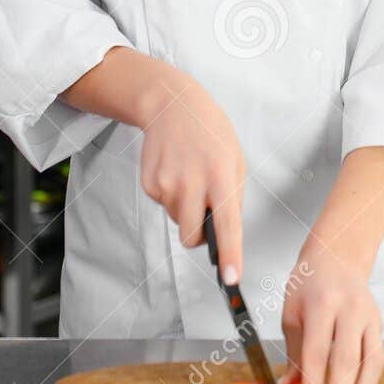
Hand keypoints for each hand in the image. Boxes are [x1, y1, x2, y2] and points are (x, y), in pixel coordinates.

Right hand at [134, 64, 245, 281]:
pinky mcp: (149, 184)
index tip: (231, 278)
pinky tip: (176, 171)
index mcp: (220, 176)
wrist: (172, 106)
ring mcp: (166, 184)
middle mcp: (191, 182)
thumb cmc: (210, 134)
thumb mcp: (234, 160)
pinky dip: (172, 197)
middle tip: (205, 211)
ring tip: (191, 176)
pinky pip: (164, 207)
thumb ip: (231, 196)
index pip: (227, 224)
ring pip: (178, 221)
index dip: (230, 254)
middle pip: (192, 237)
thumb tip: (225, 233)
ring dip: (186, 209)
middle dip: (199, 235)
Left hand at [281, 240, 383, 383]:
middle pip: (347, 359)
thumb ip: (293, 354)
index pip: (318, 352)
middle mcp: (349, 309)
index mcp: (321, 304)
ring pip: (370, 361)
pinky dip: (368, 383)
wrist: (337, 257)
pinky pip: (377, 358)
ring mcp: (369, 315)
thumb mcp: (291, 313)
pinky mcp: (380, 323)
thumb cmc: (308, 286)